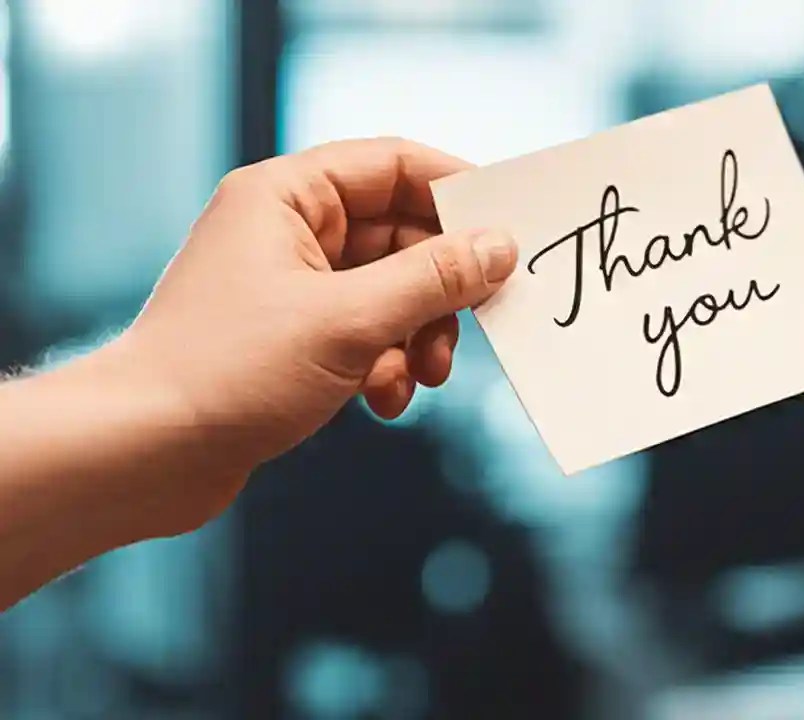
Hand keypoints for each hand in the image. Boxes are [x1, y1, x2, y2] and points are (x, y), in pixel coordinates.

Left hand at [118, 138, 514, 521]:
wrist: (144, 453)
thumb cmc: (227, 372)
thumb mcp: (350, 321)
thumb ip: (434, 279)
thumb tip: (499, 247)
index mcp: (287, 197)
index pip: (393, 166)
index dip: (455, 193)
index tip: (508, 230)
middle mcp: (287, 231)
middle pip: (400, 235)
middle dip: (440, 288)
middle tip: (476, 322)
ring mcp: (290, 286)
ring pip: (390, 291)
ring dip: (418, 335)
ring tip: (422, 376)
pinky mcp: (292, 337)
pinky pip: (366, 332)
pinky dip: (386, 363)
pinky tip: (382, 400)